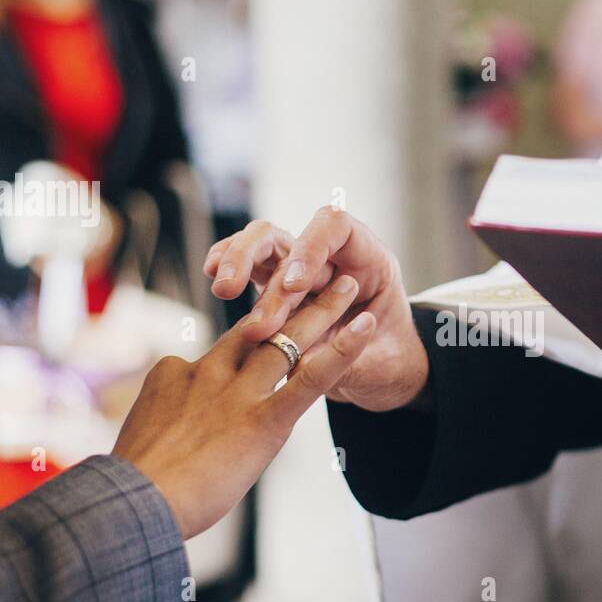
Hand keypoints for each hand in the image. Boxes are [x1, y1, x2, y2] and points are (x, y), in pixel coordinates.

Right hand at [112, 275, 374, 537]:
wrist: (133, 504)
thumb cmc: (134, 489)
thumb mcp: (142, 442)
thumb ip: (163, 426)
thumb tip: (164, 440)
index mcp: (175, 375)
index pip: (217, 352)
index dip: (246, 336)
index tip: (265, 323)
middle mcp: (208, 372)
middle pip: (256, 327)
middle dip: (289, 298)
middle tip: (313, 272)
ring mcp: (237, 393)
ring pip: (287, 339)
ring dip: (323, 309)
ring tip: (348, 285)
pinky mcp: (264, 419)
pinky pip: (312, 377)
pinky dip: (344, 349)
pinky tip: (367, 326)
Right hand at [203, 209, 428, 411]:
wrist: (385, 374)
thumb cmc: (389, 363)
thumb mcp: (380, 367)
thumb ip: (346, 362)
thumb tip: (299, 361)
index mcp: (369, 262)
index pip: (335, 228)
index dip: (311, 248)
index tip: (295, 287)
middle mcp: (330, 259)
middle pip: (287, 235)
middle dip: (257, 260)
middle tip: (237, 294)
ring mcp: (300, 271)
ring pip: (260, 246)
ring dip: (237, 262)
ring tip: (222, 289)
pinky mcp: (276, 290)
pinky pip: (248, 268)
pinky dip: (228, 265)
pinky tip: (211, 274)